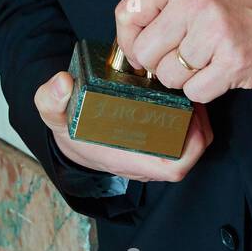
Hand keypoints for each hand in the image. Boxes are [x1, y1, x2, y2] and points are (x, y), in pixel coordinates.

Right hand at [34, 70, 213, 181]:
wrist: (69, 135)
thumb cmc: (68, 127)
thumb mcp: (53, 114)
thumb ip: (51, 100)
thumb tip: (62, 83)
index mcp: (126, 159)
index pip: (171, 167)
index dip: (190, 146)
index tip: (193, 115)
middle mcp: (143, 161)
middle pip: (188, 156)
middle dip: (200, 129)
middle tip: (196, 96)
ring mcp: (151, 153)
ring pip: (188, 147)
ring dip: (197, 123)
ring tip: (192, 93)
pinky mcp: (154, 142)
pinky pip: (181, 138)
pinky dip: (189, 120)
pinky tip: (183, 96)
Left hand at [114, 0, 251, 102]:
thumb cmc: (236, 3)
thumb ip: (162, 0)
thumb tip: (128, 31)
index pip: (129, 12)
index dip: (128, 38)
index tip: (139, 47)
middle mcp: (196, 2)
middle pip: (145, 51)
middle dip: (157, 62)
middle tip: (178, 56)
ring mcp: (215, 33)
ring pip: (168, 75)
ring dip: (182, 76)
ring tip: (203, 60)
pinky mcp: (232, 63)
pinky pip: (194, 91)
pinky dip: (203, 88)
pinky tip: (216, 71)